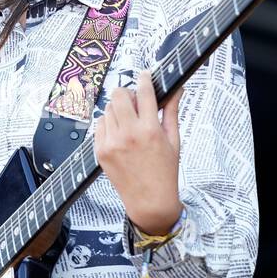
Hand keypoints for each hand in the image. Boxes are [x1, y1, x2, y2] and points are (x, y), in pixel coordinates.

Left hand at [95, 69, 184, 235]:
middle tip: (135, 102)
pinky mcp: (100, 151)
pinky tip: (120, 133)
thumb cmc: (165, 172)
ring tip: (129, 121)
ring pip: (108, 109)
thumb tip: (177, 89)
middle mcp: (128, 134)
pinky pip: (99, 125)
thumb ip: (171, 111)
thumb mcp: (173, 140)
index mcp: (149, 130)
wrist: (149, 202)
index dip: (144, 79)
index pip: (144, 92)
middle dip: (128, 93)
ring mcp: (111, 143)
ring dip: (118, 109)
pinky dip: (108, 124)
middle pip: (119, 95)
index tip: (145, 75)